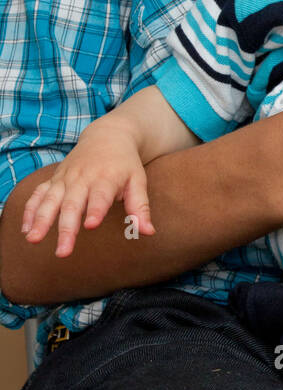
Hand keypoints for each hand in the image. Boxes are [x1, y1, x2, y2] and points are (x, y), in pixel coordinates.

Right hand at [20, 121, 154, 256]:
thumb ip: (140, 207)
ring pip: (50, 200)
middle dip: (66, 229)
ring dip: (41, 220)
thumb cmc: (126, 164)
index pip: (100, 196)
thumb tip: (149, 232)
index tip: (90, 226)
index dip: (95, 210)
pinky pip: (38, 194)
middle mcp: (82, 178)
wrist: (108, 136)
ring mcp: (65, 179)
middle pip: (72, 204)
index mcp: (106, 178)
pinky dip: (30, 210)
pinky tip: (26, 229)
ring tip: (34, 240)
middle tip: (63, 253)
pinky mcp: (54, 180)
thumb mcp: (138, 181)